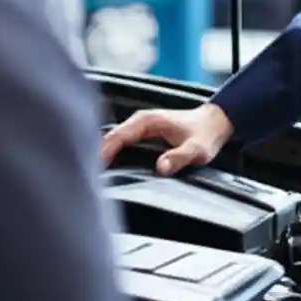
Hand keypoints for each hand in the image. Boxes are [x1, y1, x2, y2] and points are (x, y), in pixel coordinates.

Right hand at [99, 104, 233, 174]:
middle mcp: (139, 121)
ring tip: (90, 175)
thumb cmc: (206, 134)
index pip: (117, 137)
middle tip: (86, 178)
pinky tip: (106, 168)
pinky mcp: (141, 133)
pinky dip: (111, 153)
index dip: (103, 153)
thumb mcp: (197, 150)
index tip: (93, 170)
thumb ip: (179, 158)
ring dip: (101, 154)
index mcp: (148, 122)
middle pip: (109, 138)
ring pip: (112, 140)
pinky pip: (120, 142)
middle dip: (95, 155)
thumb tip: (160, 168)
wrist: (215, 122)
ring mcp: (139, 126)